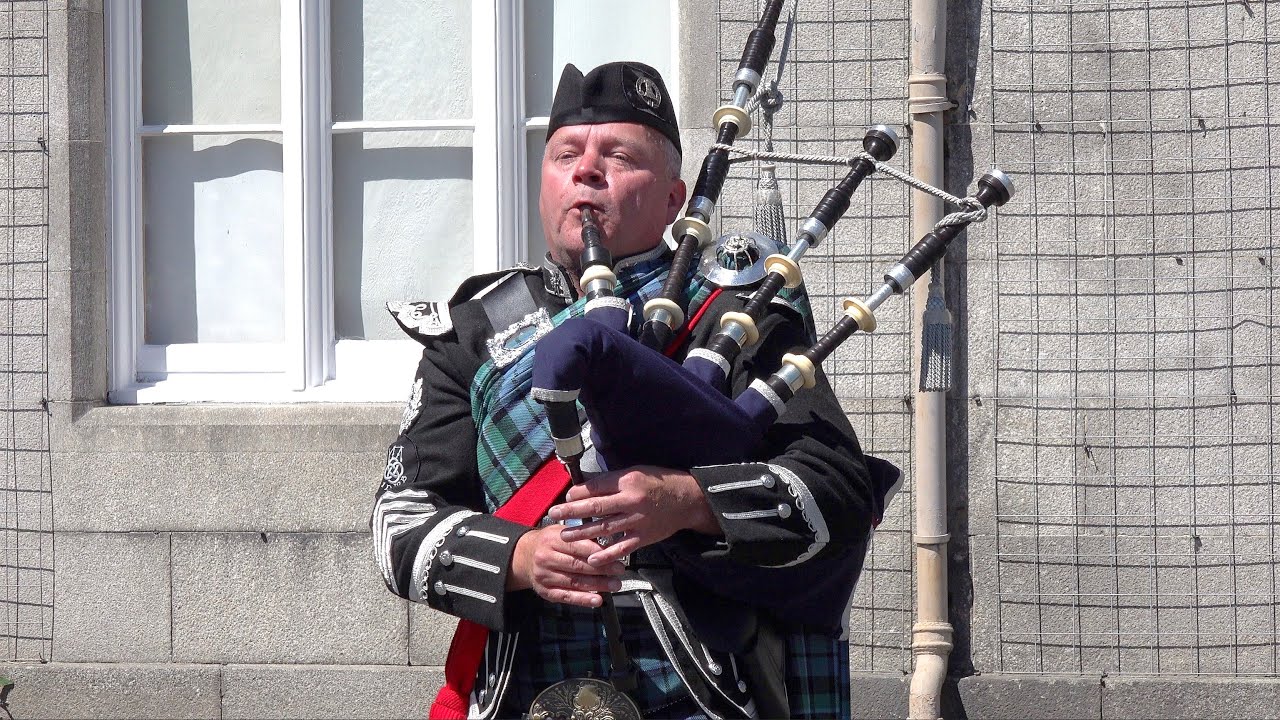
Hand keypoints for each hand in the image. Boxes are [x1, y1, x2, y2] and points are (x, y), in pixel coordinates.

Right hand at [507, 524, 626, 607]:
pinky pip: (566, 597)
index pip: (577, 546)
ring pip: (574, 582)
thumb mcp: (560, 531)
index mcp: (551, 540)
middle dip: (601, 569)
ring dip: (597, 585)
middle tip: (619, 570)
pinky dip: (583, 600)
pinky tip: (597, 600)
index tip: (615, 555)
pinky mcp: (545, 592)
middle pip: (577, 565)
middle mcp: (546, 558)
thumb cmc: (548, 542)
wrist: (523, 557)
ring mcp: (544, 576)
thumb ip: (580, 536)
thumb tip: (607, 541)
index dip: (597, 552)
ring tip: (614, 585)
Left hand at [548, 465, 719, 567]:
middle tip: (555, 514)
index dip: (578, 493)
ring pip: (604, 528)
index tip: (566, 497)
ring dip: (582, 533)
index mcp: (627, 481)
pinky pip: (622, 547)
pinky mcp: (643, 537)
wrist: (687, 500)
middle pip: (596, 507)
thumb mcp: (636, 472)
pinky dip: (606, 554)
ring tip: (565, 536)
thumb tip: (588, 487)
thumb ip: (613, 481)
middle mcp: (631, 500)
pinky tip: (591, 559)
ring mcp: (637, 520)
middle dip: (572, 512)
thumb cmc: (659, 483)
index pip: (596, 486)